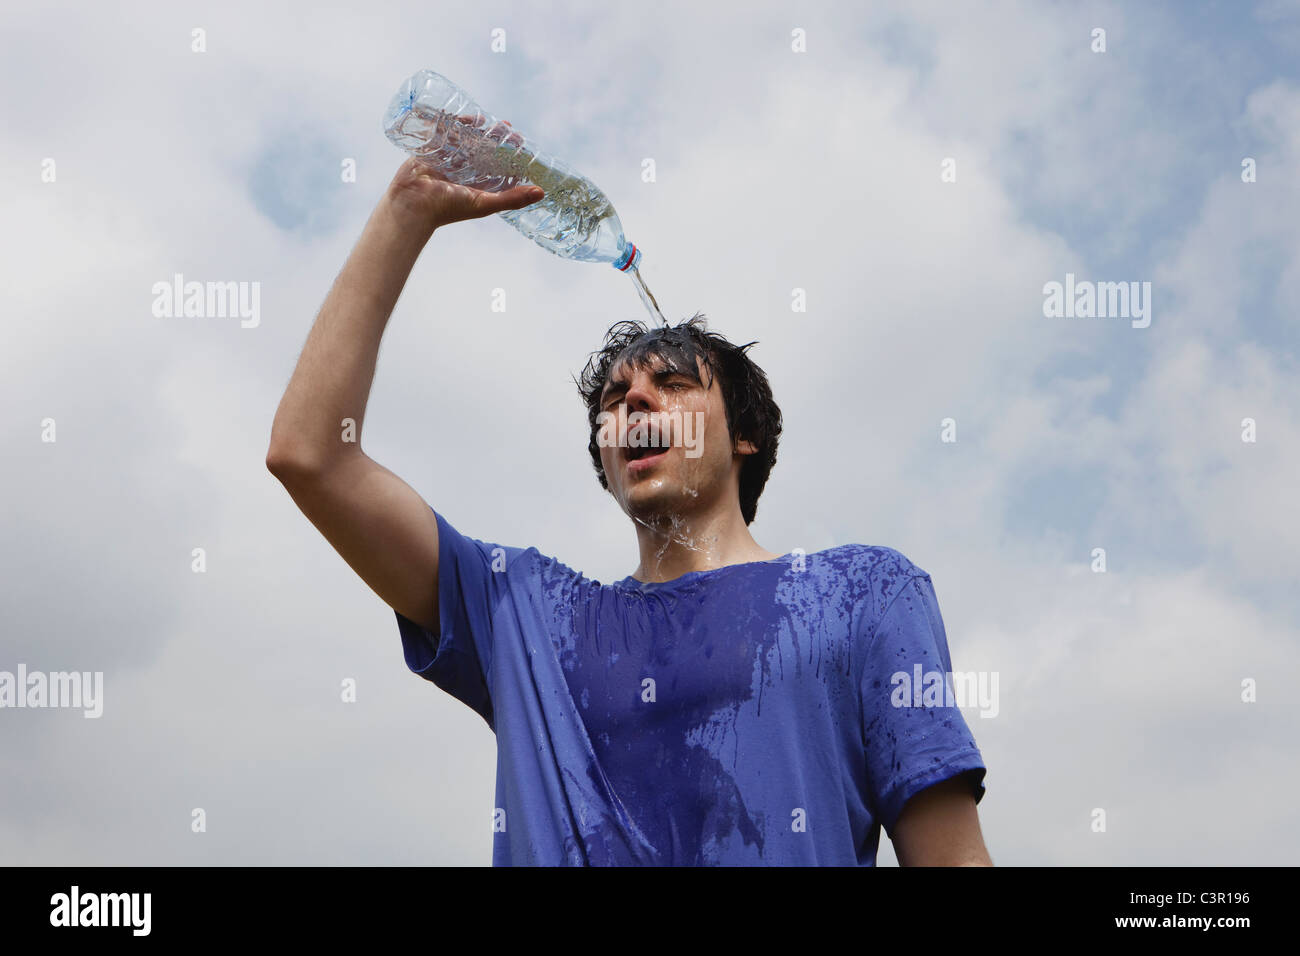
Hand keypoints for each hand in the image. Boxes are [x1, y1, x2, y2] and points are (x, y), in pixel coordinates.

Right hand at [385, 117, 543, 231]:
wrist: (412, 204)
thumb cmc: (447, 208)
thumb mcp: (485, 203)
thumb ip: (512, 198)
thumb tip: (542, 192)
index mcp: (479, 184)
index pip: (499, 165)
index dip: (511, 154)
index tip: (521, 142)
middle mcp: (465, 172)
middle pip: (484, 149)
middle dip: (496, 137)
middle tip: (507, 126)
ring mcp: (449, 160)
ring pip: (467, 139)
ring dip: (478, 128)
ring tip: (488, 119)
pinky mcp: (433, 150)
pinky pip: (446, 132)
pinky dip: (455, 123)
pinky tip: (466, 115)